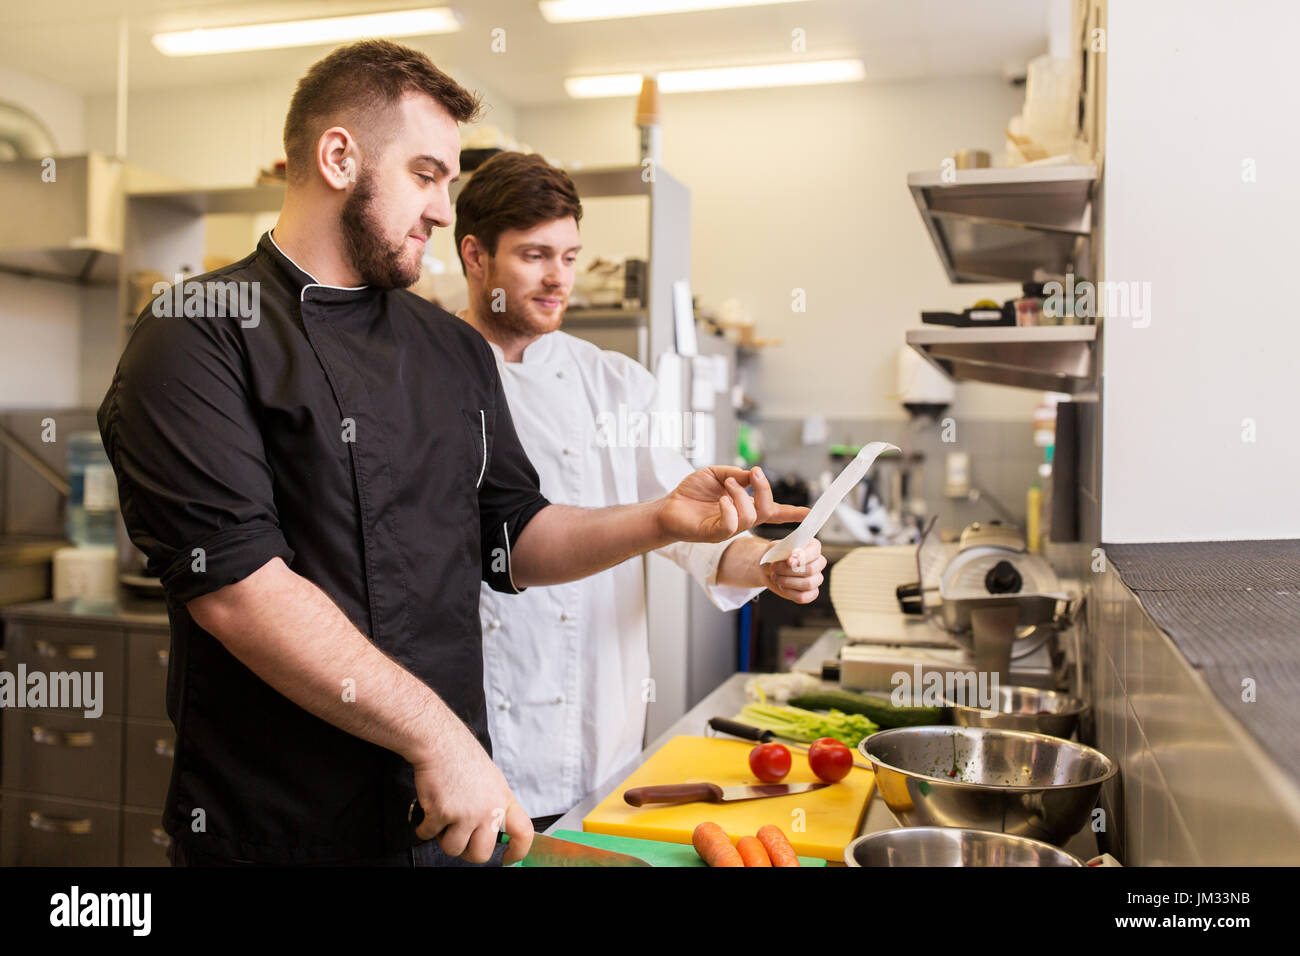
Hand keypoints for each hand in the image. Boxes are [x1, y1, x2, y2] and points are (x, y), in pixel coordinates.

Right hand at [411, 721, 533, 864]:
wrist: (440, 743)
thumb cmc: (462, 757)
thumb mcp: (492, 780)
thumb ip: (495, 804)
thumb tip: (495, 827)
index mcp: (503, 800)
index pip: (523, 833)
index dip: (518, 851)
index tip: (508, 858)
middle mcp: (488, 809)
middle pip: (481, 853)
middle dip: (467, 851)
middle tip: (460, 839)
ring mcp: (466, 813)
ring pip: (453, 848)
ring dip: (443, 838)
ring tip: (442, 819)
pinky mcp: (442, 813)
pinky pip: (429, 835)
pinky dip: (424, 828)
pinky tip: (427, 813)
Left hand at [657, 466, 808, 542]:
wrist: (668, 507)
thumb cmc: (692, 493)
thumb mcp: (717, 475)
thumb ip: (738, 475)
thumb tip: (755, 473)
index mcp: (745, 506)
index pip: (773, 511)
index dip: (792, 513)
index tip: (811, 514)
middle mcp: (741, 520)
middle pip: (767, 511)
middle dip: (765, 490)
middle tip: (756, 473)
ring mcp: (729, 529)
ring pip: (750, 516)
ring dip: (741, 495)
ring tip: (727, 484)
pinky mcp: (714, 534)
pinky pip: (731, 525)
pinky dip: (730, 508)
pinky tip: (721, 500)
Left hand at [760, 538, 826, 603]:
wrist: (768, 567)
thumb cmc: (774, 555)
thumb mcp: (776, 547)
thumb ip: (785, 549)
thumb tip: (792, 559)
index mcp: (813, 547)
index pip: (814, 552)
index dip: (803, 557)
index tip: (788, 561)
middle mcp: (818, 563)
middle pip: (812, 570)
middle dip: (789, 570)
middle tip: (774, 567)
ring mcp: (816, 579)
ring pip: (808, 584)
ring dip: (787, 581)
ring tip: (775, 576)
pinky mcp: (810, 593)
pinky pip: (804, 597)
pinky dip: (789, 592)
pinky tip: (781, 586)